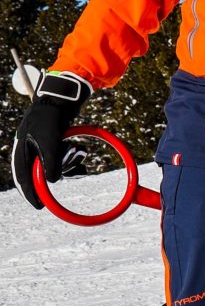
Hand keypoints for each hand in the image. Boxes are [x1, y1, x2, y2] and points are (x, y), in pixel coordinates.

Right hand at [9, 72, 90, 208]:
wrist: (59, 97)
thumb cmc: (51, 117)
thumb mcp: (51, 140)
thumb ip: (51, 161)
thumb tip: (52, 182)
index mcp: (22, 148)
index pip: (22, 176)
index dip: (30, 193)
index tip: (39, 207)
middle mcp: (28, 148)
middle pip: (36, 173)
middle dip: (50, 179)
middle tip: (59, 191)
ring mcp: (40, 144)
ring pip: (52, 164)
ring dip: (68, 162)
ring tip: (79, 151)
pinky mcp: (52, 140)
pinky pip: (61, 156)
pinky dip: (72, 158)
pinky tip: (81, 154)